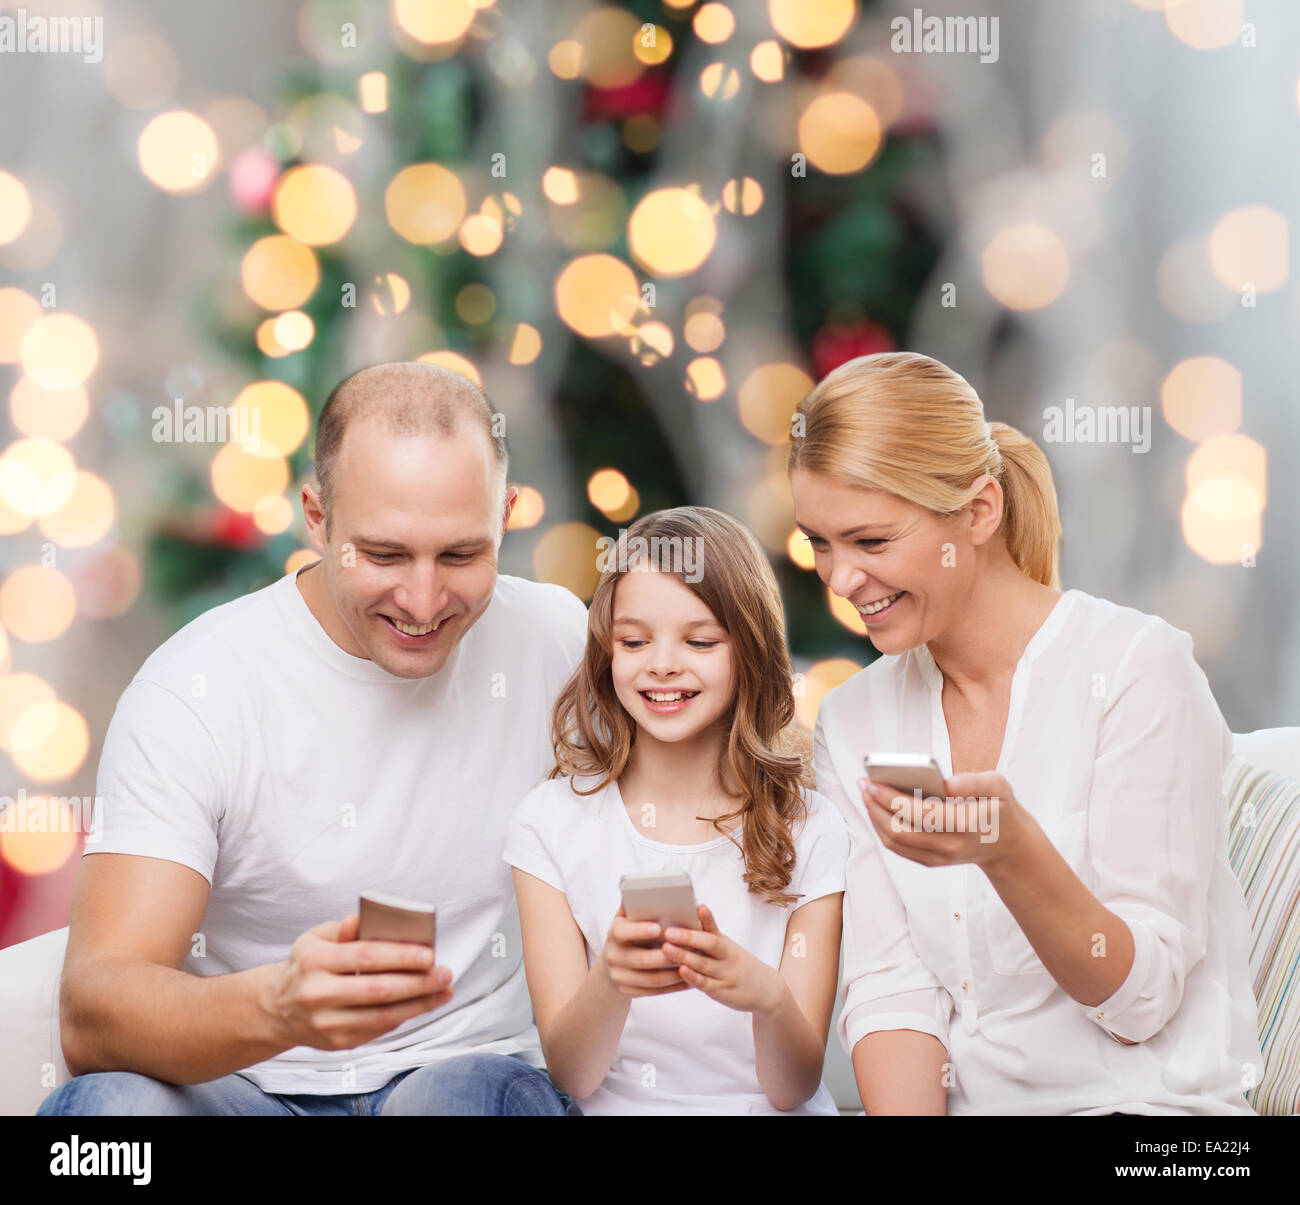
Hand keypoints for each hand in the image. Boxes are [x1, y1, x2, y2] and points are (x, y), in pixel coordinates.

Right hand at [264, 913, 453, 1051]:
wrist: (278, 1008)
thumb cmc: (308, 965)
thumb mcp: (316, 938)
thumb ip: (344, 928)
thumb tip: (365, 919)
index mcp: (315, 961)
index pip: (365, 957)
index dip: (400, 956)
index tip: (430, 954)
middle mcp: (318, 994)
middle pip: (378, 990)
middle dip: (418, 982)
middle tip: (445, 973)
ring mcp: (327, 1023)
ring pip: (383, 1015)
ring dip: (420, 1004)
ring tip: (444, 991)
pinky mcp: (338, 1042)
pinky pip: (379, 1029)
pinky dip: (404, 1016)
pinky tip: (422, 1004)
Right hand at [598, 904, 690, 997]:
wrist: (611, 962)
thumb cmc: (628, 933)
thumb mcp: (626, 917)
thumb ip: (635, 905)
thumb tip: (643, 886)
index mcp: (613, 933)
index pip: (623, 932)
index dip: (640, 930)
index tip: (659, 927)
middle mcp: (613, 956)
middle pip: (641, 959)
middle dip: (666, 956)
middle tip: (688, 949)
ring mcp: (619, 976)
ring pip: (651, 979)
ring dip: (674, 974)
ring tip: (693, 965)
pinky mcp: (627, 991)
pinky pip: (653, 991)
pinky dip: (672, 987)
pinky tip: (688, 980)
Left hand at [661, 904, 784, 1015]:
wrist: (766, 990)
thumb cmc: (739, 966)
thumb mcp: (728, 950)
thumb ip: (709, 941)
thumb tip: (681, 927)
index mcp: (726, 944)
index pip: (715, 928)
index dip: (707, 918)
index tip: (699, 907)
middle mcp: (727, 957)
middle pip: (710, 944)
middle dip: (688, 937)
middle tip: (669, 932)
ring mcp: (725, 974)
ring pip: (704, 964)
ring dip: (684, 956)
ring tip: (666, 948)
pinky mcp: (721, 991)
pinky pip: (705, 984)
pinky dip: (693, 977)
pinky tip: (681, 971)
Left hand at [858, 771, 1025, 869]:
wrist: (1008, 845)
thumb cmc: (1000, 808)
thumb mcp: (999, 786)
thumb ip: (975, 782)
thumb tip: (947, 782)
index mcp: (967, 824)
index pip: (921, 813)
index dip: (892, 798)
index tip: (873, 782)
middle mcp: (950, 845)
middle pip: (901, 829)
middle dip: (876, 806)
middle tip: (863, 784)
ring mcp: (939, 857)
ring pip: (895, 841)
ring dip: (875, 817)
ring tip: (866, 794)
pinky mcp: (931, 861)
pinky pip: (898, 847)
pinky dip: (882, 828)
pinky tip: (876, 808)